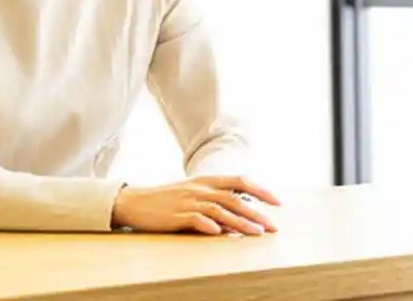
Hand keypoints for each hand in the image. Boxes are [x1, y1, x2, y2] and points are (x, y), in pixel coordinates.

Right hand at [110, 175, 280, 235]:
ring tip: (256, 233)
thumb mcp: (192, 193)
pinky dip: (209, 225)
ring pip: (220, 210)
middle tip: (272, 226)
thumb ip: (214, 201)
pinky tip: (220, 233)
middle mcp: (200, 188)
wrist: (135, 202)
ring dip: (240, 223)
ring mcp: (188, 201)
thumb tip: (236, 219)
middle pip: (234, 198)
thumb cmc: (167, 200)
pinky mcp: (176, 215)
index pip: (239, 181)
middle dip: (256, 213)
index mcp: (206, 180)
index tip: (277, 203)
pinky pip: (195, 219)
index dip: (260, 190)